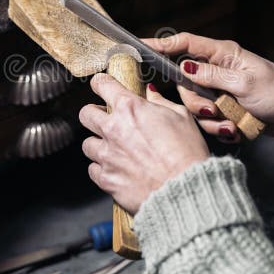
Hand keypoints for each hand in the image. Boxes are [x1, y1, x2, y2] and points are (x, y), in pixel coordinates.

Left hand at [79, 73, 209, 213]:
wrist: (185, 190)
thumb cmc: (188, 153)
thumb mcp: (182, 117)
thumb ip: (161, 102)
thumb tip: (151, 93)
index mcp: (130, 108)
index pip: (102, 85)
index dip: (101, 83)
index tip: (102, 86)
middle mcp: (113, 129)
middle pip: (85, 114)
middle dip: (94, 114)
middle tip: (107, 120)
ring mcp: (106, 155)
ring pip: (87, 144)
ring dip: (99, 144)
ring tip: (114, 150)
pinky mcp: (106, 179)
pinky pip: (93, 170)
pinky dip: (102, 169)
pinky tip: (117, 169)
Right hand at [143, 33, 273, 140]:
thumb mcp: (245, 82)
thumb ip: (213, 75)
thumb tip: (185, 65)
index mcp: (221, 55)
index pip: (184, 44)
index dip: (161, 44)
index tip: (139, 44)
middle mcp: (215, 72)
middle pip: (185, 85)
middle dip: (198, 103)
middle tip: (217, 110)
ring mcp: (217, 92)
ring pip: (194, 107)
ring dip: (213, 120)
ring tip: (234, 122)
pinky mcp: (221, 110)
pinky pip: (207, 122)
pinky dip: (221, 129)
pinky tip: (237, 128)